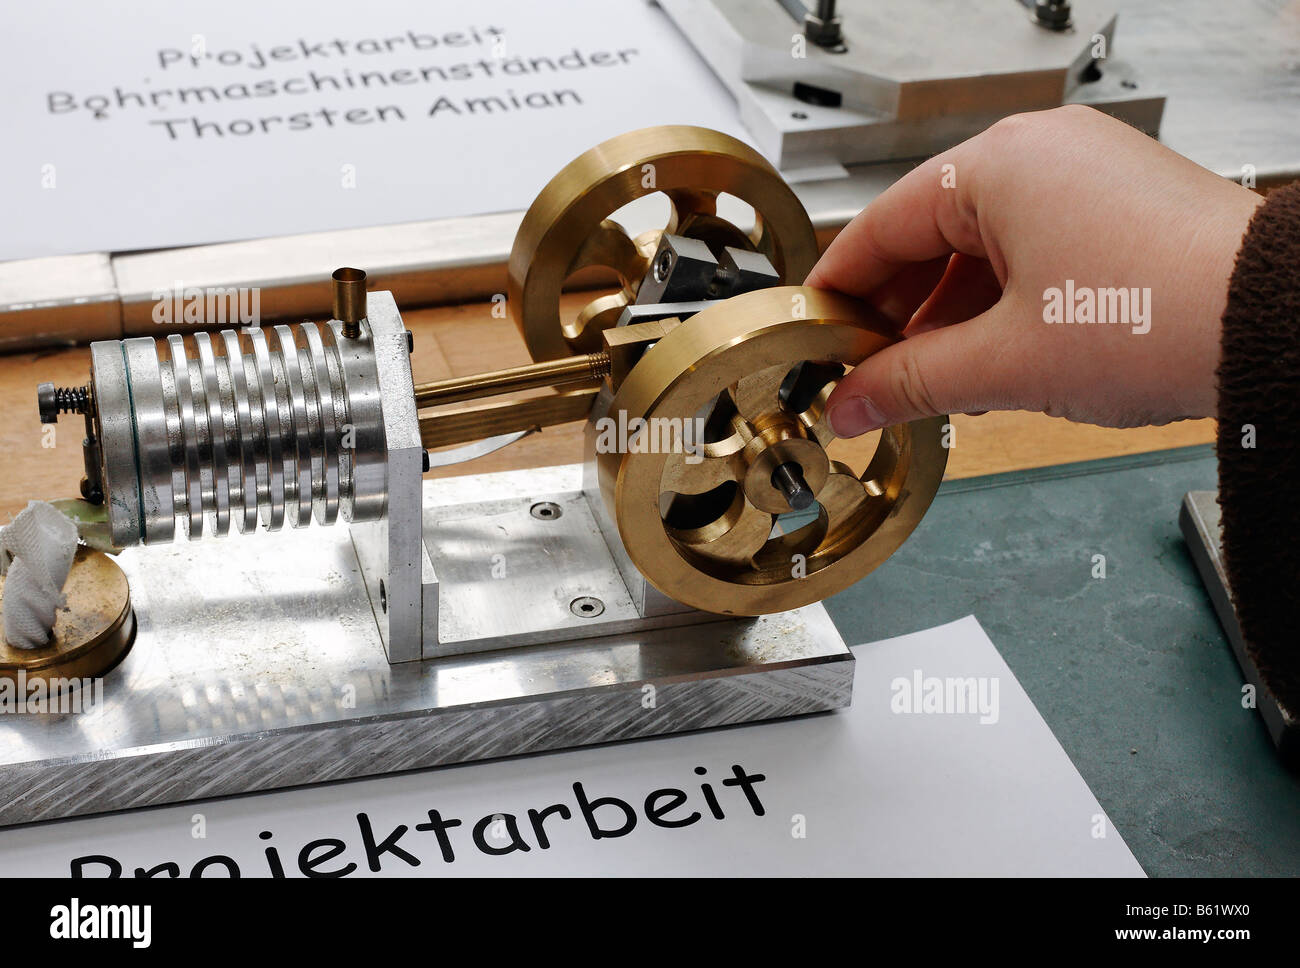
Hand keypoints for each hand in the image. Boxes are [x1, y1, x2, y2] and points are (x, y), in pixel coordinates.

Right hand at [805, 105, 1262, 434]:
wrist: (1279, 326)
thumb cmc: (1154, 317)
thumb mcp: (1003, 364)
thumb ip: (908, 382)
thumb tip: (850, 404)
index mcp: (997, 165)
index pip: (879, 226)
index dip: (838, 291)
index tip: (812, 338)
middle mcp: (1040, 155)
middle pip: (928, 236)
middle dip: (895, 315)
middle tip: (866, 376)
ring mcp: (1085, 177)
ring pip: (980, 250)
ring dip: (947, 320)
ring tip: (928, 386)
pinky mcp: (1119, 209)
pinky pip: (1030, 253)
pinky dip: (998, 306)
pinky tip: (987, 363)